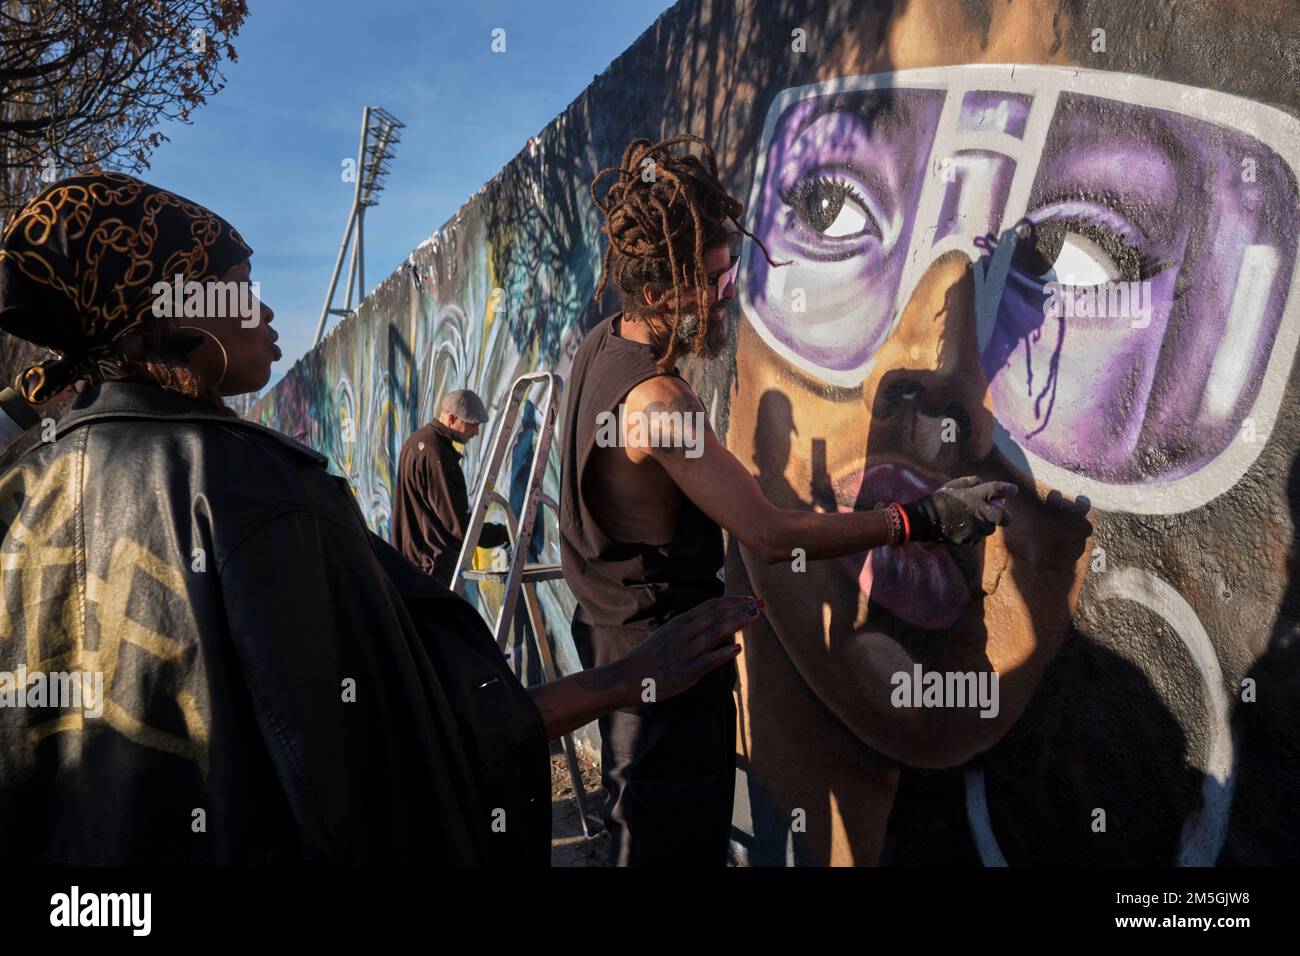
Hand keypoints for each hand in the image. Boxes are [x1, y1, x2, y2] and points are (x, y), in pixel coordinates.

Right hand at [617, 595, 760, 704]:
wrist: (626, 678)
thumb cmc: (648, 658)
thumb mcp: (667, 636)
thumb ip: (688, 630)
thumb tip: (710, 625)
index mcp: (679, 624)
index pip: (710, 607)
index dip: (732, 601)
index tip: (748, 598)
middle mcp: (683, 634)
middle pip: (716, 616)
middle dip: (739, 608)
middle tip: (760, 603)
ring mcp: (685, 653)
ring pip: (714, 634)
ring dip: (736, 623)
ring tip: (754, 616)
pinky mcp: (685, 672)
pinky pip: (706, 662)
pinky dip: (722, 654)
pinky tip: (737, 649)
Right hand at [903, 476, 1018, 544]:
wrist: (924, 519)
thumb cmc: (938, 500)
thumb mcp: (952, 485)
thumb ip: (969, 482)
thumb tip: (981, 483)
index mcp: (975, 495)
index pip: (997, 490)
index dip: (1008, 490)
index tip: (1014, 491)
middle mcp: (978, 511)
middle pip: (1002, 516)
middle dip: (1004, 517)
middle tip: (1002, 516)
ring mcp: (974, 527)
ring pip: (990, 529)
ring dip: (988, 525)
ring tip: (977, 522)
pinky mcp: (968, 538)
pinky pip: (978, 537)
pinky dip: (975, 534)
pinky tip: (966, 529)